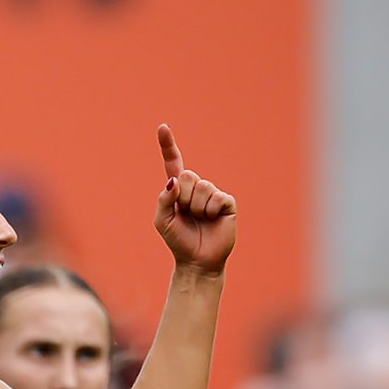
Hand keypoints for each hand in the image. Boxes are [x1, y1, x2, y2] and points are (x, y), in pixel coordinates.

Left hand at [154, 125, 236, 274]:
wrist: (197, 261)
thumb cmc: (179, 241)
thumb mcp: (162, 221)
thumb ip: (164, 199)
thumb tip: (174, 180)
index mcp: (178, 190)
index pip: (173, 163)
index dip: (168, 145)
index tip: (162, 127)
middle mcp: (196, 188)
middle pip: (187, 176)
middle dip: (183, 197)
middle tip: (187, 214)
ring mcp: (212, 194)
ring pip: (202, 187)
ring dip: (196, 207)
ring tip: (199, 220)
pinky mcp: (227, 203)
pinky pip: (217, 198)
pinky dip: (211, 211)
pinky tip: (213, 220)